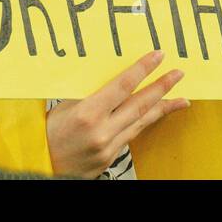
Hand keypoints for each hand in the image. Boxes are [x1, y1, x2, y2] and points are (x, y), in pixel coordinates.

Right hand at [46, 50, 188, 177]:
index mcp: (87, 114)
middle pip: (140, 104)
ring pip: (142, 122)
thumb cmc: (47, 134)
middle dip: (162, 87)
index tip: (158, 56)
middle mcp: (101, 132)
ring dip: (162, 107)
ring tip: (180, 98)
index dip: (143, 69)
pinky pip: (132, 135)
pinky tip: (154, 115)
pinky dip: (145, 123)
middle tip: (178, 73)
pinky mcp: (111, 158)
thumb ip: (90, 94)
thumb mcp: (64, 106)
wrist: (41, 165)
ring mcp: (108, 148)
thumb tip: (111, 77)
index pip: (123, 86)